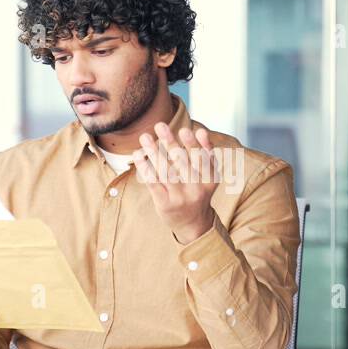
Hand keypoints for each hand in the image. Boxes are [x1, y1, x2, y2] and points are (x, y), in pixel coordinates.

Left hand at [133, 123, 219, 243]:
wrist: (193, 223)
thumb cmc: (198, 191)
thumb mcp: (209, 176)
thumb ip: (206, 154)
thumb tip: (201, 131)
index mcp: (209, 179)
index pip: (202, 159)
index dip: (193, 144)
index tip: (184, 130)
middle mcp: (196, 189)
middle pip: (182, 162)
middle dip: (170, 142)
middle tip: (159, 125)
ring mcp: (180, 197)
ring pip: (165, 171)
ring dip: (154, 152)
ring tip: (145, 137)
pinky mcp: (165, 203)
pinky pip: (153, 182)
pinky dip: (144, 167)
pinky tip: (138, 155)